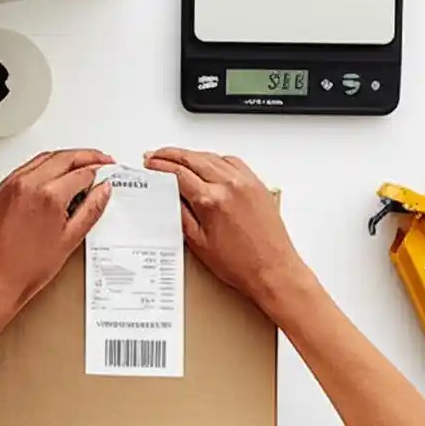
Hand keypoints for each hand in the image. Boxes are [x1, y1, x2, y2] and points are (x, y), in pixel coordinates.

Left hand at [0, 149, 114, 311]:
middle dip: (86, 156)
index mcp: (48, 195)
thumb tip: (103, 190)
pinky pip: (28, 166)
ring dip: (66, 157)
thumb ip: (91, 209)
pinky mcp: (2, 188)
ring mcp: (12, 183)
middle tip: (101, 160)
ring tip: (82, 164)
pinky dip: (46, 164)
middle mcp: (28, 183)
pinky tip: (55, 172)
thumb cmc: (28, 266)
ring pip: (45, 157)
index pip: (82, 172)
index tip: (107, 174)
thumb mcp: (71, 238)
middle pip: (64, 157)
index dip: (98, 172)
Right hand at [144, 148, 310, 313]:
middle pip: (193, 158)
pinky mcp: (257, 185)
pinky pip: (232, 161)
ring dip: (191, 154)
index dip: (160, 166)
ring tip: (178, 158)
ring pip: (211, 156)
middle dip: (171, 155)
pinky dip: (215, 158)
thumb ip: (180, 214)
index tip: (151, 164)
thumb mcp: (198, 242)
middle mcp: (229, 185)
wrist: (273, 271)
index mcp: (211, 200)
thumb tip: (169, 195)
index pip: (178, 173)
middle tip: (157, 156)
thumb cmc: (241, 264)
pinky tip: (207, 162)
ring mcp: (245, 182)